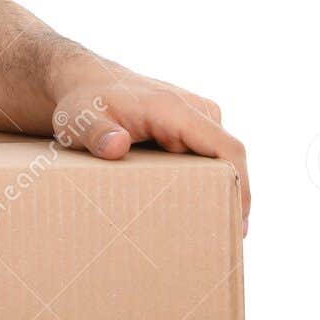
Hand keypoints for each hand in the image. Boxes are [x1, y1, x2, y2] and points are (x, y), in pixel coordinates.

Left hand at [50, 60, 249, 235]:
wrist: (84, 81)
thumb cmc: (83, 102)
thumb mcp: (79, 119)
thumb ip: (95, 133)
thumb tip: (117, 146)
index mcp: (175, 109)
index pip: (226, 148)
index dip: (240, 185)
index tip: (238, 220)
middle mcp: (194, 110)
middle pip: (229, 160)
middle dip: (231, 198)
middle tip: (221, 238)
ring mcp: (195, 118)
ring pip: (220, 161)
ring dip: (219, 191)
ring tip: (208, 229)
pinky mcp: (190, 129)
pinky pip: (209, 158)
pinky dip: (207, 182)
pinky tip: (196, 209)